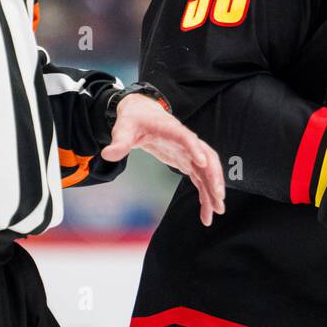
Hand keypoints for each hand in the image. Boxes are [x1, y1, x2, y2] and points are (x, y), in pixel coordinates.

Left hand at [101, 93, 225, 225]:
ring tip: (217, 212)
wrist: (142, 114)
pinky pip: (200, 179)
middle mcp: (186, 141)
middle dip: (214, 177)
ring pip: (207, 171)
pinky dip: (205, 194)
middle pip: (207, 157)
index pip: (187, 138)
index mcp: (172, 130)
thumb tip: (107, 154)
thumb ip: (119, 142)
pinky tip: (206, 212)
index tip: (202, 163)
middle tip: (218, 198)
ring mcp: (189, 152)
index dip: (195, 149)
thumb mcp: (124, 128)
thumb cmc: (134, 119)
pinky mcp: (187, 161)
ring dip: (214, 190)